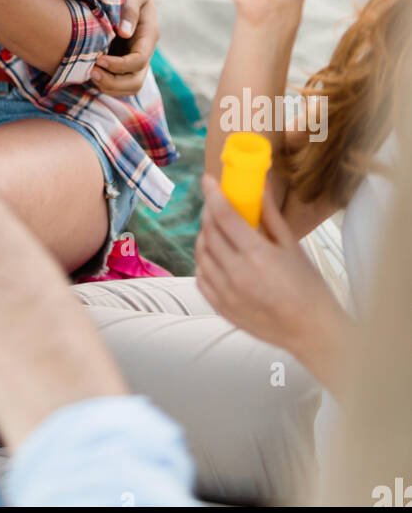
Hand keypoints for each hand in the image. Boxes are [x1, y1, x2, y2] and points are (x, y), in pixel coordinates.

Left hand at [90, 0, 158, 95]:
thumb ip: (129, 9)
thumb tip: (124, 32)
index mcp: (148, 35)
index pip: (138, 61)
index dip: (119, 66)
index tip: (99, 60)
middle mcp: (143, 50)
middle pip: (135, 81)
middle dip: (113, 82)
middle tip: (91, 73)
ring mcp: (133, 57)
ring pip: (127, 86)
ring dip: (108, 86)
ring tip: (88, 74)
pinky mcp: (121, 59)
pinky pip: (116, 80)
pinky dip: (103, 82)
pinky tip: (87, 71)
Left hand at [195, 173, 336, 352]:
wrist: (312, 332)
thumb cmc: (308, 287)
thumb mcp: (292, 246)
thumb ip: (270, 215)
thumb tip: (260, 186)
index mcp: (257, 255)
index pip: (223, 216)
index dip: (212, 193)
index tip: (207, 180)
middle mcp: (236, 274)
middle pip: (209, 233)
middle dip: (208, 213)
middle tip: (215, 204)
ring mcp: (226, 293)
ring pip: (201, 255)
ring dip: (204, 237)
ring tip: (215, 229)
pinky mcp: (221, 308)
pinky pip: (200, 278)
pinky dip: (203, 262)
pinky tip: (213, 256)